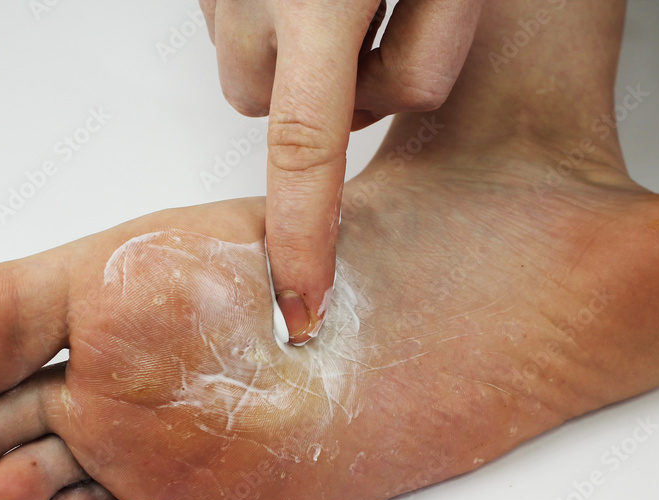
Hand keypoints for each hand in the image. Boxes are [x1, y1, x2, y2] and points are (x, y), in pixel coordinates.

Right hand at [201, 0, 481, 343]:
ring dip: (297, 66)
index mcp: (317, 4)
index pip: (303, 153)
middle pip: (275, 118)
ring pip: (253, 75)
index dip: (301, 243)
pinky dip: (273, 24)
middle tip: (379, 34)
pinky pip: (237, 27)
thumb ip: (421, 64)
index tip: (300, 309)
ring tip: (347, 0)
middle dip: (325, 108)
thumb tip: (374, 110)